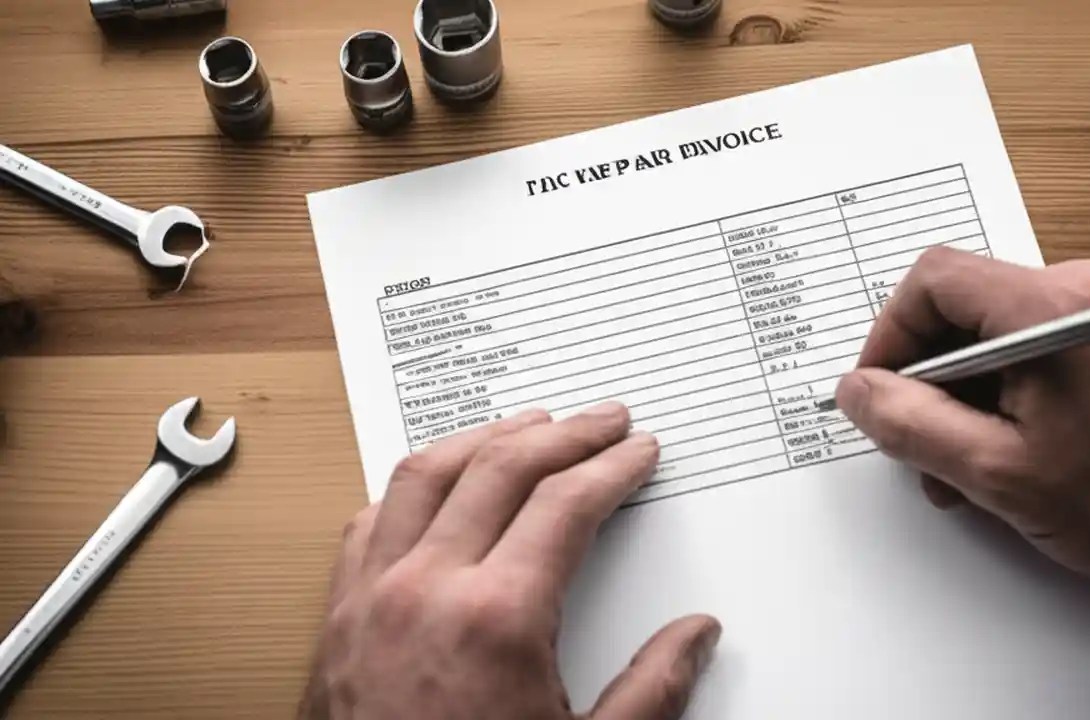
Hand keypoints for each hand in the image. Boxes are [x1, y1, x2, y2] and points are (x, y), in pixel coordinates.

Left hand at [299, 403, 720, 719]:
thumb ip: (652, 691)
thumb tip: (696, 635)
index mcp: (495, 619)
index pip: (567, 504)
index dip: (612, 466)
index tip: (638, 450)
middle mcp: (425, 589)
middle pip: (501, 467)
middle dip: (563, 432)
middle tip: (603, 419)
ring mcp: (370, 596)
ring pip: (426, 474)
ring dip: (485, 438)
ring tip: (528, 423)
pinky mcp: (335, 617)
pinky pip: (370, 519)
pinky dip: (412, 484)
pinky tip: (435, 482)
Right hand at [835, 248, 1089, 646]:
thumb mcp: (994, 471)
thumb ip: (909, 423)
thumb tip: (858, 392)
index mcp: (1052, 308)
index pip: (934, 280)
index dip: (889, 336)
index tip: (877, 389)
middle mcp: (1086, 290)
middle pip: (964, 308)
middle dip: (928, 379)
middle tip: (917, 442)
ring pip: (995, 336)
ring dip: (964, 397)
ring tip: (960, 469)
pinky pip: (1034, 350)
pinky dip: (1004, 396)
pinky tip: (1001, 455)